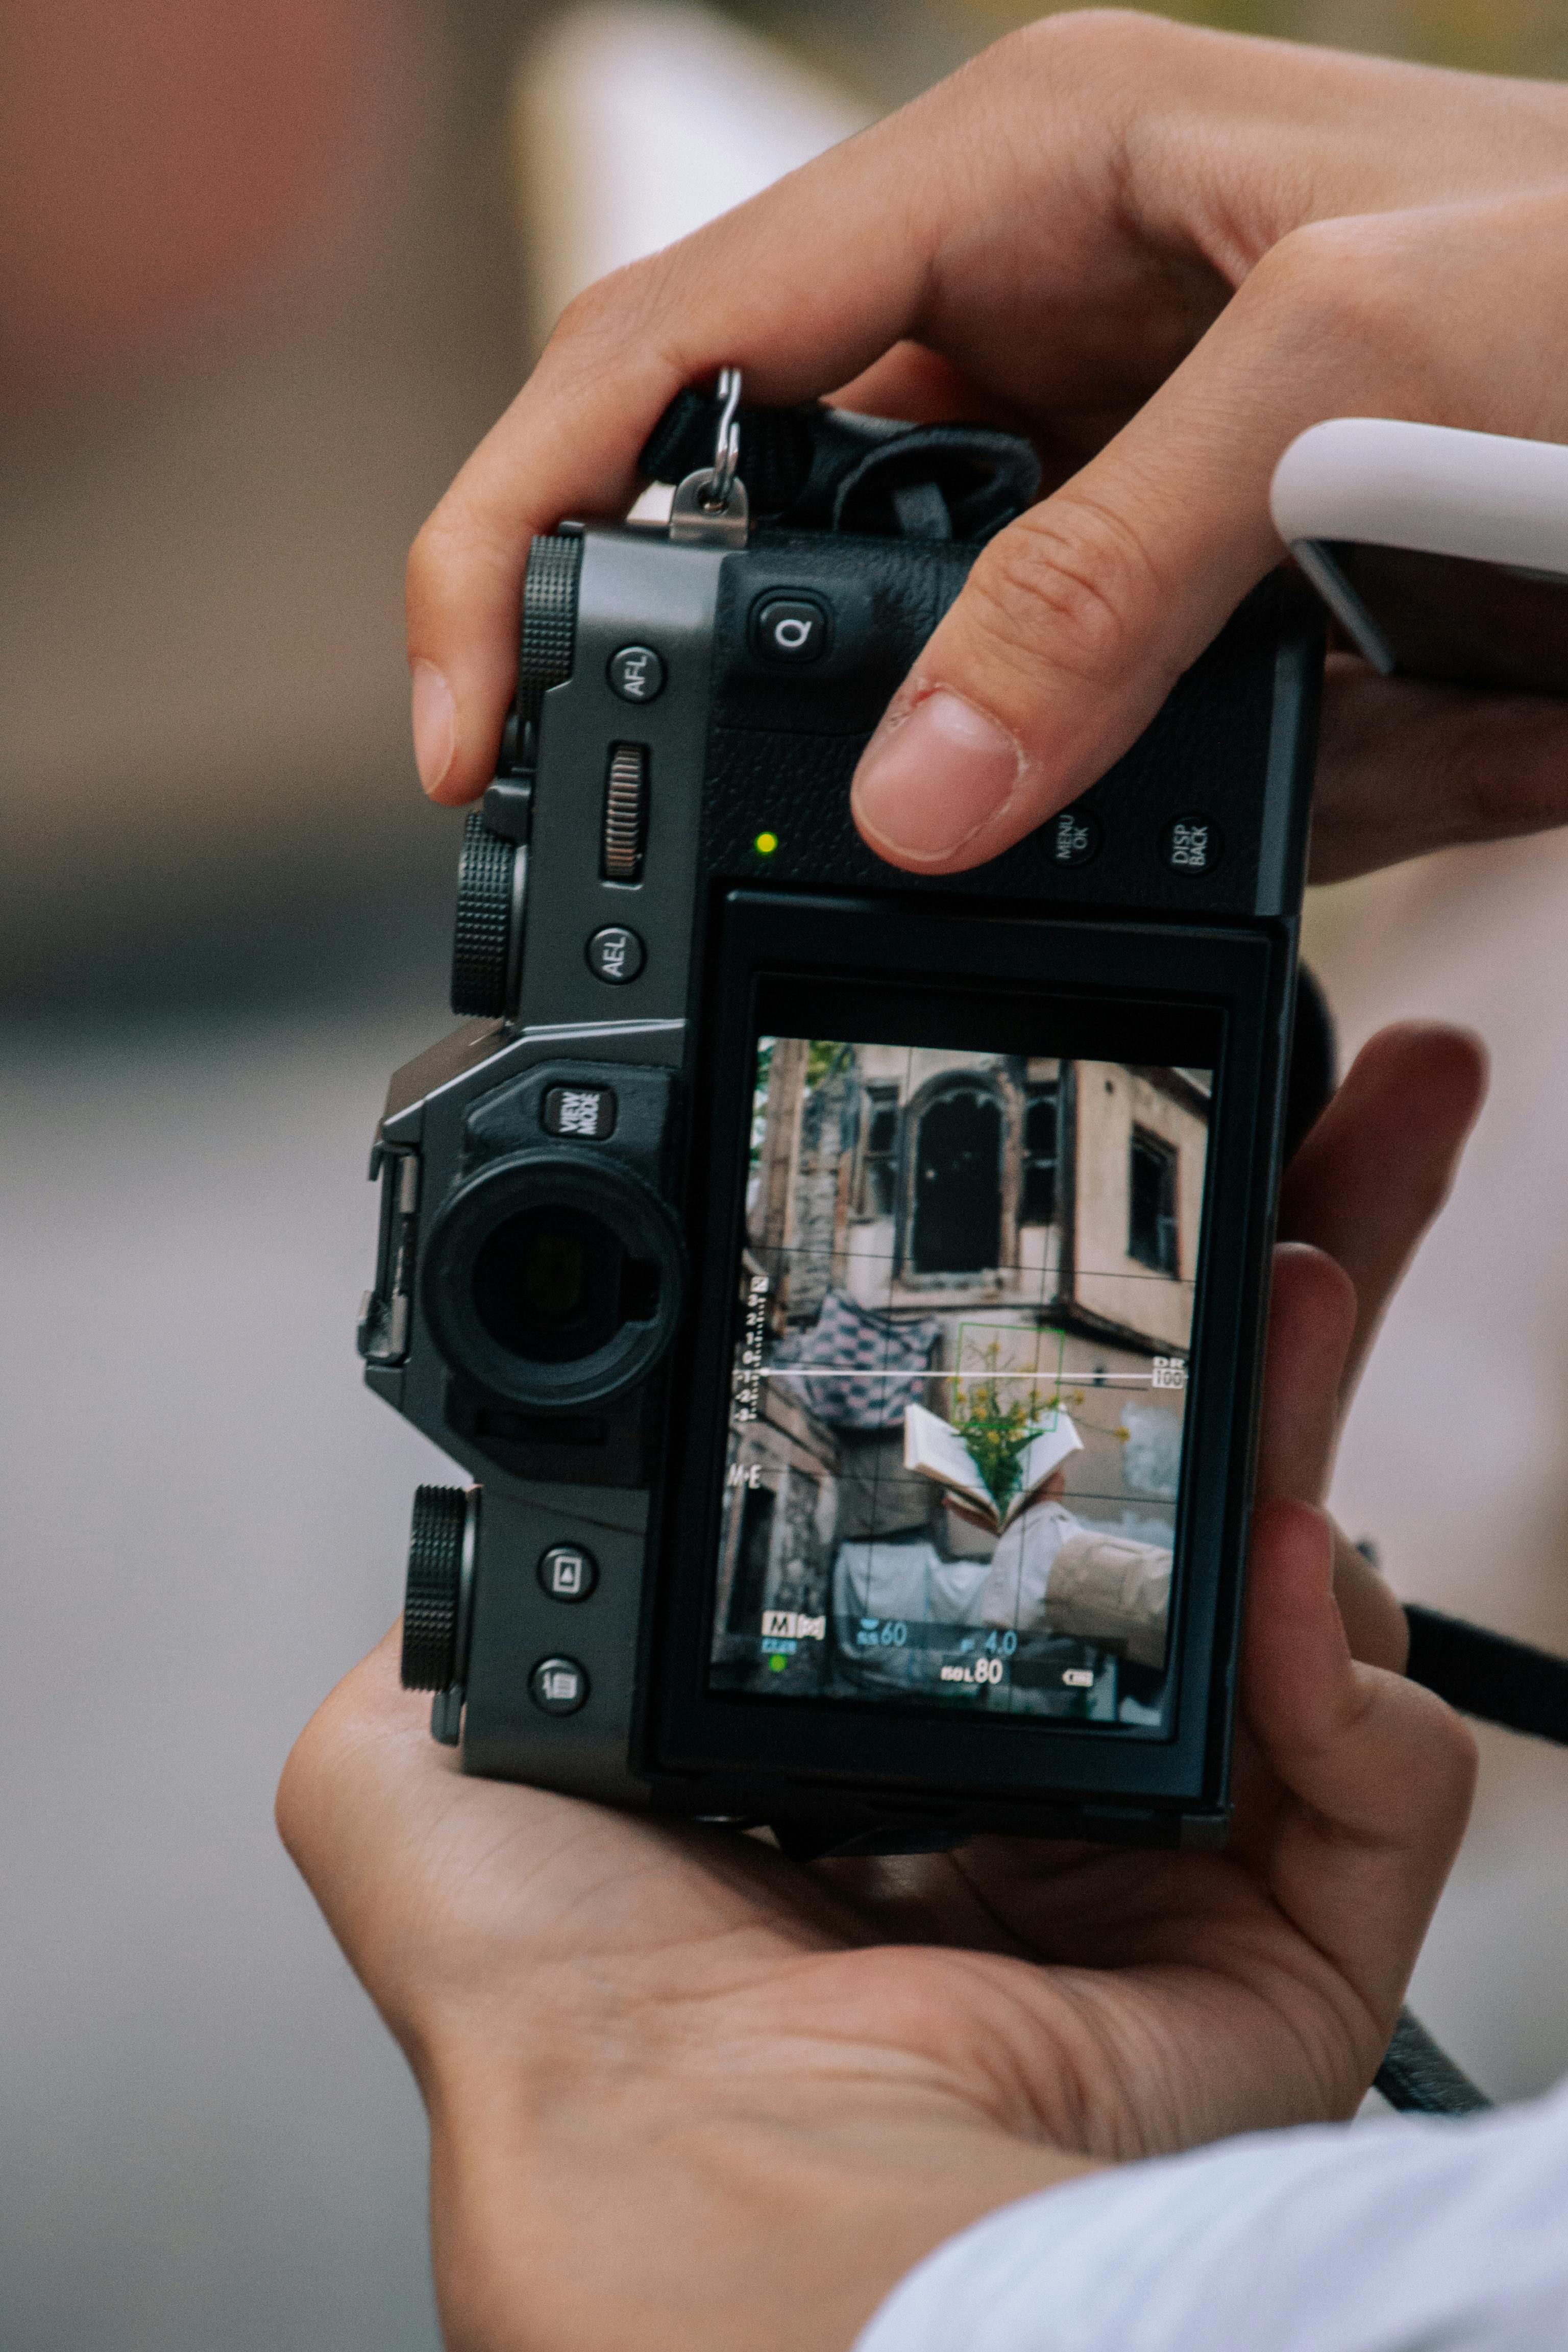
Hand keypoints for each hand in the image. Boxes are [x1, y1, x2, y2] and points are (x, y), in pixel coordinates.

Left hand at [278, 1024, 1483, 2351]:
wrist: (724, 2175)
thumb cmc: (575, 1999)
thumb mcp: (426, 1750)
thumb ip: (481, 1600)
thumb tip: (516, 1503)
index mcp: (877, 1721)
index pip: (1008, 1480)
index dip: (1069, 1340)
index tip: (1100, 1214)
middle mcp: (1034, 1775)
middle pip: (1189, 1481)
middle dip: (1270, 1296)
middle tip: (1348, 1122)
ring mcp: (1175, 1855)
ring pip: (1308, 1582)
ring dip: (1313, 1404)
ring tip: (1314, 1264)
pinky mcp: (1286, 1939)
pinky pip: (1376, 1761)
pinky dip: (1345, 1658)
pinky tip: (1282, 1582)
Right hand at [403, 13, 1567, 884]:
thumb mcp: (1356, 376)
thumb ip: (1109, 580)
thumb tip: (912, 795)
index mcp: (1018, 181)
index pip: (668, 351)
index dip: (520, 531)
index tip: (468, 727)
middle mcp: (1040, 328)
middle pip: (778, 532)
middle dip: (777, 692)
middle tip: (809, 831)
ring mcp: (1114, 485)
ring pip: (948, 679)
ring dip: (1020, 777)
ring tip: (1205, 773)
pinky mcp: (1197, 612)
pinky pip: (1108, 750)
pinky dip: (1172, 819)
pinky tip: (1331, 771)